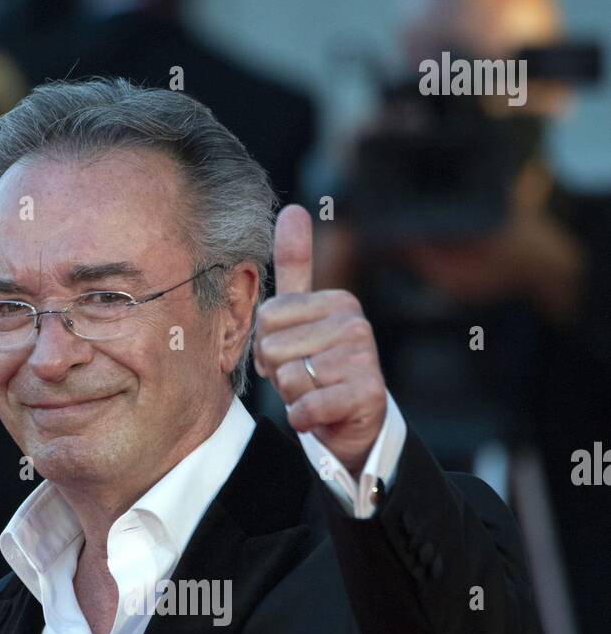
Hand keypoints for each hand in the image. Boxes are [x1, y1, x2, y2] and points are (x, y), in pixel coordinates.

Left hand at [253, 204, 386, 474]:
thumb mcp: (304, 317)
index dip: (267, 346)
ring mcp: (363, 358)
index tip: (293, 356)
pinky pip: (306, 407)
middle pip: (273, 347)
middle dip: (278, 374)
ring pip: (288, 379)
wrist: (356, 426)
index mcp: (337, 300)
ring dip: (294, 397)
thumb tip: (292, 208)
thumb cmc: (322, 371)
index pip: (267, 317)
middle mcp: (354, 323)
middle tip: (306, 381)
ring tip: (317, 395)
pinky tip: (321, 416)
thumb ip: (296, 267)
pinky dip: (304, 419)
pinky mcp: (366, 395)